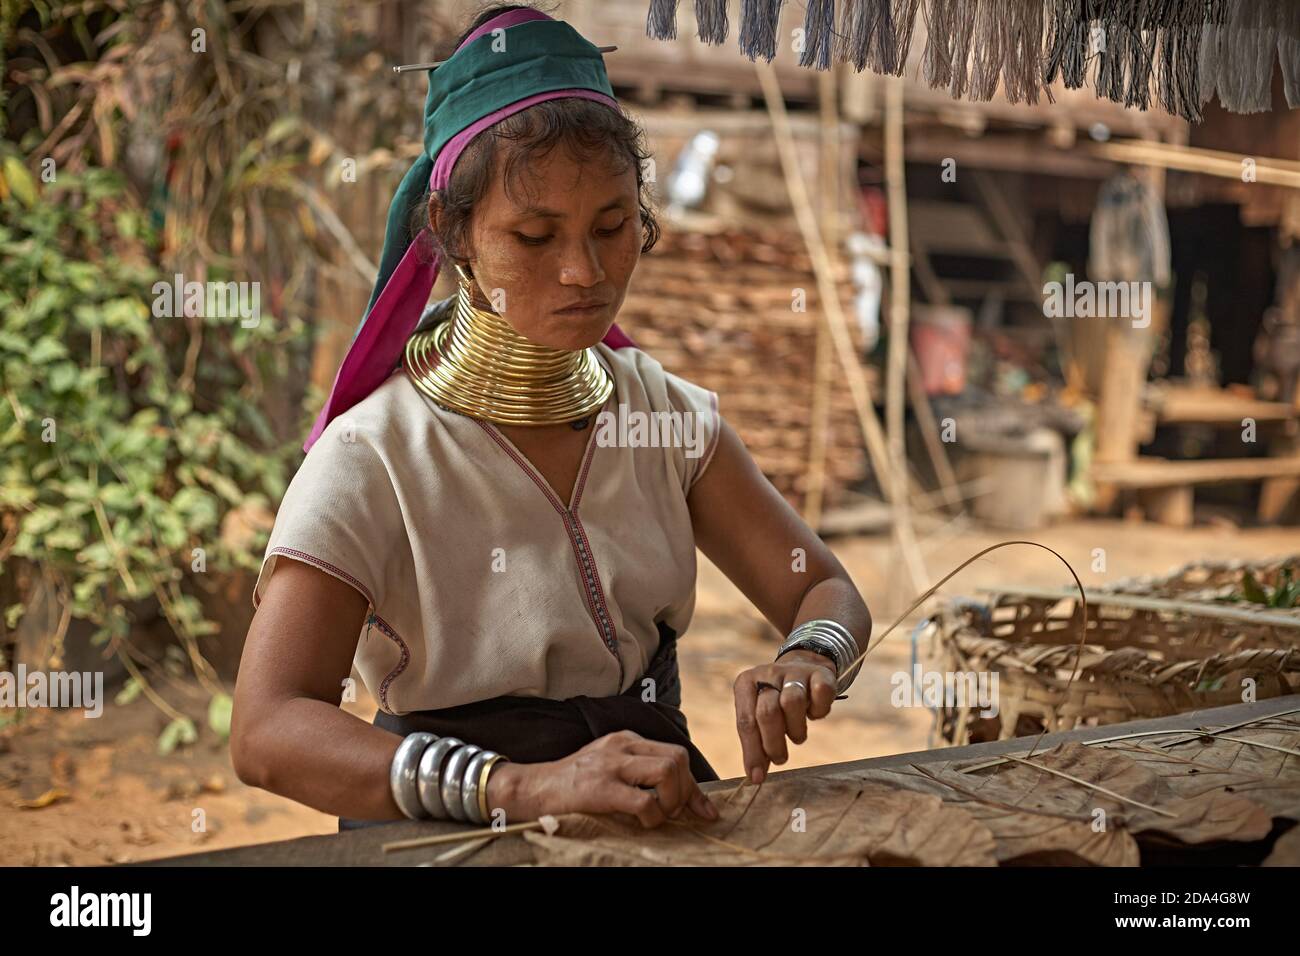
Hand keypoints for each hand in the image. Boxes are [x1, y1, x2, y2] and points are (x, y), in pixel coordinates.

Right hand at [487, 730, 718, 827]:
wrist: (530, 789)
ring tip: (659, 817)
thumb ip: (637, 773)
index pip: (674, 753)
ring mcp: (610, 764)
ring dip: (672, 801)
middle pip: (677, 758)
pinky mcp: (600, 788)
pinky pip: (644, 801)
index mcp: (625, 739)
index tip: (704, 810)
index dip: (693, 785)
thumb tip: (679, 798)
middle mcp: (621, 745)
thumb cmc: (571, 786)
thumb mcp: (607, 767)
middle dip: (687, 792)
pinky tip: (643, 824)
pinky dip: (653, 817)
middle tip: (677, 815)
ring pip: (667, 771)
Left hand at [733, 650, 837, 783]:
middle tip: (779, 758)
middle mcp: (768, 674)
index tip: (757, 777)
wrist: (804, 667)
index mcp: (746, 684)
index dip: (752, 751)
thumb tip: (756, 776)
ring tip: (796, 736)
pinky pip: (820, 694)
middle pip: (767, 712)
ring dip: (795, 729)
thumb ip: (757, 741)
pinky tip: (813, 713)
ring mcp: (794, 671)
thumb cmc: (777, 700)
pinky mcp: (819, 673)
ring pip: (792, 702)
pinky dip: (819, 711)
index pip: (745, 721)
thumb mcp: (760, 716)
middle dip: (773, 743)